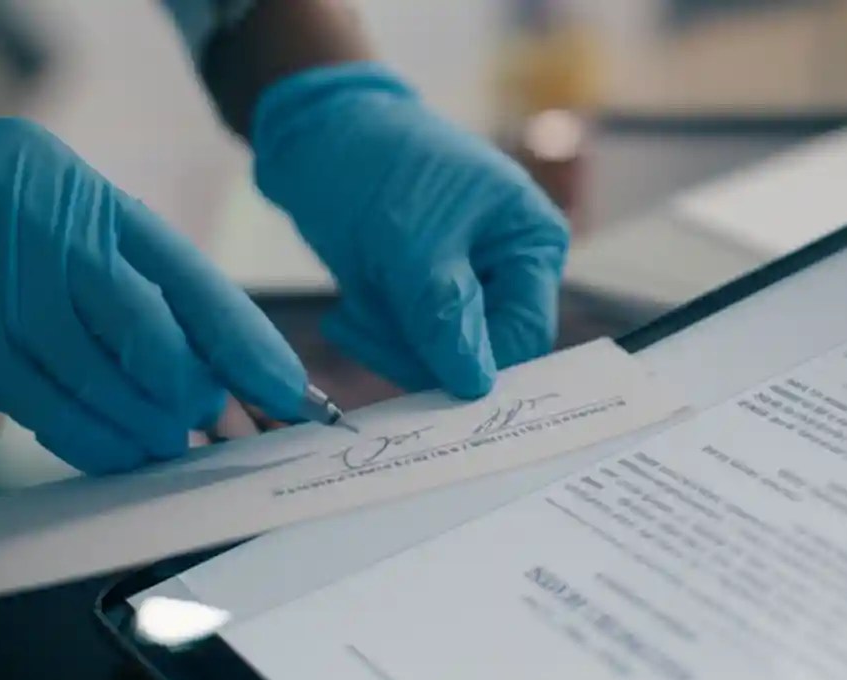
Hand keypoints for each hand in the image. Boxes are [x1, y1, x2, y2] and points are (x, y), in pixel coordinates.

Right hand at [0, 119, 309, 473]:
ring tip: (169, 443)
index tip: (291, 390)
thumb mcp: (51, 210)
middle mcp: (53, 239)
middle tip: (223, 428)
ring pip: (109, 386)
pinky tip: (122, 450)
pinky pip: (51, 411)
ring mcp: (6, 295)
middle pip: (159, 340)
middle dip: (201, 398)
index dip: (248, 345)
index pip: (193, 282)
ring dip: (152, 429)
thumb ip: (121, 279)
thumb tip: (203, 368)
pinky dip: (97, 441)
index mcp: (88, 199)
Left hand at [252, 62, 568, 398]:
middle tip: (359, 325)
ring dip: (389, 342)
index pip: (525, 334)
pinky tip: (348, 311)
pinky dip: (377, 335)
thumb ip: (445, 315)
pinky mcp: (428, 292)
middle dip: (419, 348)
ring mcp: (469, 280)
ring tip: (349, 310)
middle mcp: (510, 266)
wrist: (315, 130)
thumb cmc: (376, 165)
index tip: (422, 368)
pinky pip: (412, 343)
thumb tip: (474, 383)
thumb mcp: (409, 244)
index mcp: (532, 242)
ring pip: (441, 355)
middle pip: (483, 350)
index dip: (478, 360)